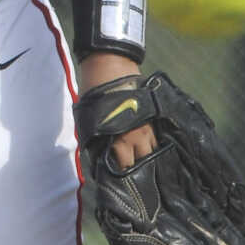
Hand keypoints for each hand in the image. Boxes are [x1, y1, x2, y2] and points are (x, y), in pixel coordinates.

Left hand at [76, 52, 156, 169]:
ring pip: (154, 151)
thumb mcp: (88, 120)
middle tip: (130, 177)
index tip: (116, 182)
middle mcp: (138, 136)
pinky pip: (157, 137)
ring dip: (147, 158)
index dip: (120, 176)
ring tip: (141, 165)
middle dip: (137, 171)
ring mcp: (149, 125)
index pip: (125, 167)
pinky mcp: (154, 115)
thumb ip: (95, 141)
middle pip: (144, 164)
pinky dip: (153, 145)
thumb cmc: (94, 91)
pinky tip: (149, 149)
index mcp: (121, 139)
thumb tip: (98, 158)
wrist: (110, 63)